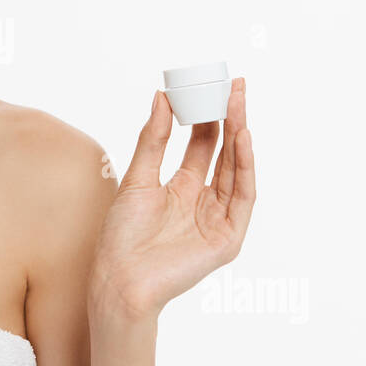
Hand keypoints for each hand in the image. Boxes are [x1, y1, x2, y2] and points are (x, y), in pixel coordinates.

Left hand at [90, 78, 256, 322]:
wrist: (119, 278)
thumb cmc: (121, 236)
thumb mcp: (137, 177)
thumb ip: (152, 139)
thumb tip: (161, 97)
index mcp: (182, 188)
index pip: (204, 144)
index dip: (210, 116)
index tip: (213, 87)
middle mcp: (204, 201)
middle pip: (224, 153)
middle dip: (231, 119)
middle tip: (235, 86)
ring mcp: (218, 219)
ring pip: (237, 170)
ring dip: (240, 136)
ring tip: (238, 103)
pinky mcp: (228, 238)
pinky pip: (243, 197)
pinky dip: (246, 167)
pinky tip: (241, 139)